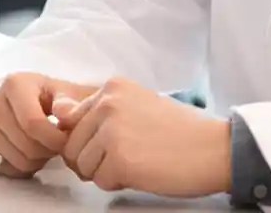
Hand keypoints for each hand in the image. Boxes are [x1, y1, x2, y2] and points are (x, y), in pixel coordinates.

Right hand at [0, 73, 97, 178]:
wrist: (40, 101)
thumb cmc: (56, 97)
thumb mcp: (69, 92)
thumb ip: (70, 104)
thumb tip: (65, 114)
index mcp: (14, 84)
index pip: (32, 122)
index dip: (54, 138)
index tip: (67, 139)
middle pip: (27, 145)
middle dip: (49, 150)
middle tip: (57, 143)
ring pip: (18, 161)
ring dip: (38, 160)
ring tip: (45, 146)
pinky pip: (6, 170)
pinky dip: (22, 169)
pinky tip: (30, 153)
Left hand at [52, 77, 231, 196]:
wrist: (214, 148)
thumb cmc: (179, 131)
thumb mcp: (135, 107)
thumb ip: (97, 110)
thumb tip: (57, 112)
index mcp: (112, 87)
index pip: (72, 121)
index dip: (91, 140)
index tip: (119, 140)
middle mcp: (108, 103)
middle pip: (71, 146)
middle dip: (93, 159)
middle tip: (129, 156)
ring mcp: (112, 130)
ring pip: (81, 165)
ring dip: (105, 172)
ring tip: (138, 161)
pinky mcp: (119, 159)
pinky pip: (99, 181)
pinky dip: (118, 183)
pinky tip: (143, 171)